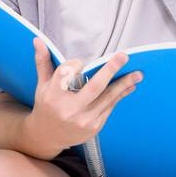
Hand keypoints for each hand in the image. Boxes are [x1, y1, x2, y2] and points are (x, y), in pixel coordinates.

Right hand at [22, 38, 141, 158]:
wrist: (47, 136)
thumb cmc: (46, 106)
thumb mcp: (42, 85)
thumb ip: (43, 62)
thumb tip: (38, 40)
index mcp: (53, 96)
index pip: (66, 74)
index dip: (74, 65)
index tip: (80, 63)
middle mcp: (69, 109)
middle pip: (94, 86)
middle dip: (110, 70)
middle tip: (123, 57)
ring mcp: (83, 120)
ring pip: (107, 97)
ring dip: (124, 84)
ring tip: (137, 73)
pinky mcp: (94, 127)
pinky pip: (110, 107)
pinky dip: (120, 95)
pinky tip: (129, 86)